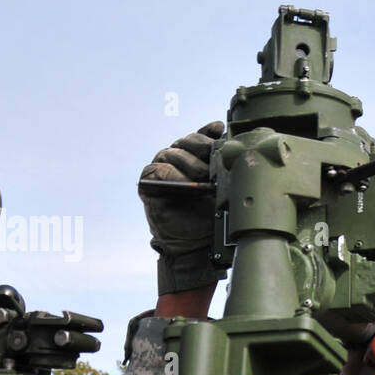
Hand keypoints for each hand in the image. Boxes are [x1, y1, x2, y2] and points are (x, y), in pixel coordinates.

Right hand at [139, 121, 223, 294]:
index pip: (199, 136)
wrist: (199, 244)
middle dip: (200, 146)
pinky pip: (156, 171)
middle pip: (185, 141)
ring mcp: (162, 170)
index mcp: (195, 157)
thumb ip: (223, 163)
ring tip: (203, 176)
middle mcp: (178, 161)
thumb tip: (223, 132)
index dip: (208, 132)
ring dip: (188, 162)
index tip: (219, 130)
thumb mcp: (224, 187)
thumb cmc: (212, 216)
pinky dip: (171, 174)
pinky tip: (185, 182)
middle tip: (213, 157)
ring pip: (171, 153)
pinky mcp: (149, 184)